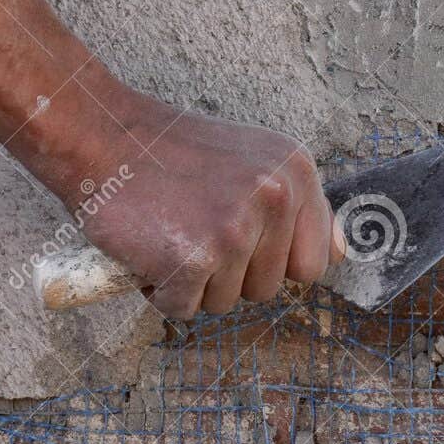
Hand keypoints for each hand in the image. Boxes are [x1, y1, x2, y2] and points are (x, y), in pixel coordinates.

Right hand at [56, 88, 344, 318]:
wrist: (101, 135)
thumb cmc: (169, 154)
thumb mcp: (253, 161)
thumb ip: (297, 207)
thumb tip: (342, 254)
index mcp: (296, 171)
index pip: (315, 261)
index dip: (273, 262)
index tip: (239, 239)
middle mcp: (274, 197)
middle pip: (269, 289)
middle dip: (229, 274)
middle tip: (192, 226)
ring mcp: (234, 229)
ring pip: (227, 302)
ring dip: (194, 283)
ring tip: (170, 233)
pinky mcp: (193, 259)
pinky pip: (185, 308)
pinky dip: (161, 291)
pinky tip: (148, 248)